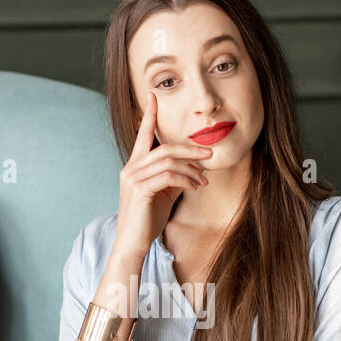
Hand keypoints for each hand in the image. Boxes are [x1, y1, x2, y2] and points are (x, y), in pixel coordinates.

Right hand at [113, 91, 212, 259]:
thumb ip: (174, 177)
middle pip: (165, 148)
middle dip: (190, 149)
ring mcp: (133, 178)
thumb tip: (193, 168)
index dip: (148, 115)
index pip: (142, 135)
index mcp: (134, 166)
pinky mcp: (140, 190)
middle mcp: (131, 168)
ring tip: (204, 179)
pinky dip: (186, 179)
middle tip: (210, 152)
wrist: (133, 243)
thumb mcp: (164, 194)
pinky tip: (196, 186)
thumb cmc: (148, 220)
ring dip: (192, 169)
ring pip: (169, 162)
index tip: (152, 96)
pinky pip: (169, 176)